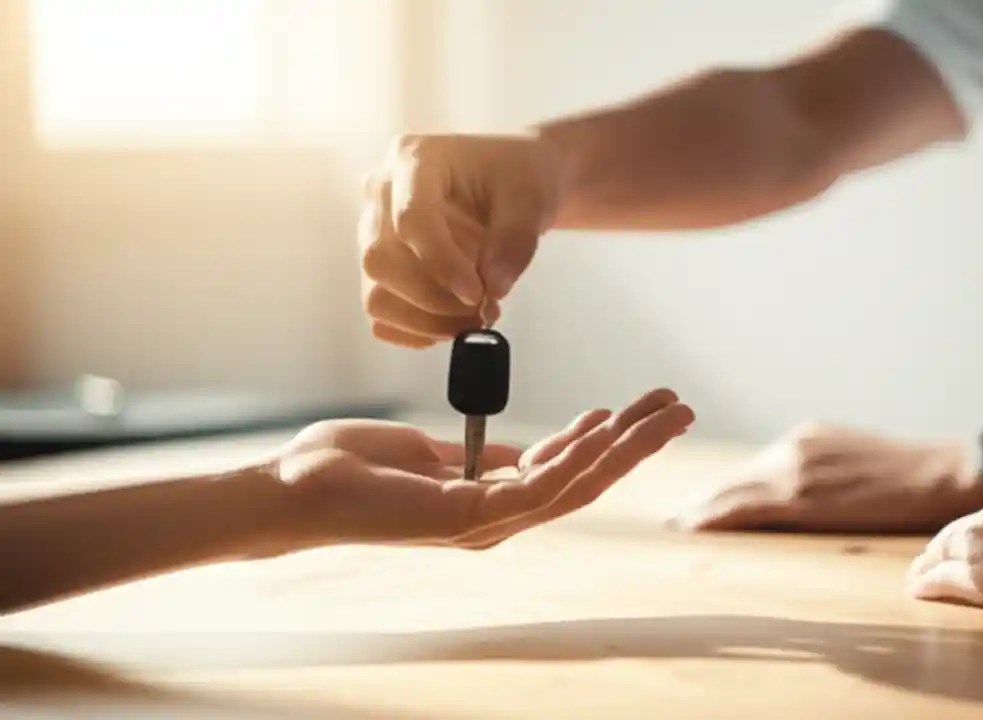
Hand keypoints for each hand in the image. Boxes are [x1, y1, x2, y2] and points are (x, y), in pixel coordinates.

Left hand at [274, 389, 693, 549]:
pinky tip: (607, 426)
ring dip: (626, 448)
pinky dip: (578, 455)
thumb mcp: (426, 450)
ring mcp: (487, 524)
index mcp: (485, 501)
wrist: (292, 488)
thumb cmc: (345, 467)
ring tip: (668, 413)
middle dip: (635, 445)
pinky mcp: (471, 519)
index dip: (600, 440)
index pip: (560, 471)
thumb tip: (515, 450)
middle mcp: (495, 519)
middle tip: (680, 409)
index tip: (625, 407)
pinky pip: (540, 486)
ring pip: (576, 485)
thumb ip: (477, 455)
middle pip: (584, 479)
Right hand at [359, 134, 562, 347]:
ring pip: (376, 293)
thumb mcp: (531, 200)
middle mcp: (382, 192)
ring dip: (427, 322)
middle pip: (380, 260)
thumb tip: (493, 290)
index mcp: (415, 159)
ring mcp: (374, 230)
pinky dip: (418, 330)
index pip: (411, 219)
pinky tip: (454, 323)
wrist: (516, 183)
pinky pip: (383, 314)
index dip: (441, 265)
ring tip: (476, 319)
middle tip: (483, 312)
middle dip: (433, 299)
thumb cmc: (520, 179)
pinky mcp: (381, 266)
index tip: (478, 295)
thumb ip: (514, 242)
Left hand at [669, 424, 982, 532]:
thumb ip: (823, 474)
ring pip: (733, 491)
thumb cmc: (912, 476)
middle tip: (673, 518)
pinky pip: (746, 507)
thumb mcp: (856, 462)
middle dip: (704, 499)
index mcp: (806, 438)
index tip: (698, 501)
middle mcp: (793, 446)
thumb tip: (804, 499)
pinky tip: (694, 527)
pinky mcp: (802, 494)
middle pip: (735, 478)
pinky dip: (716, 517)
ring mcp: (795, 468)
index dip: (723, 487)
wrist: (942, 471)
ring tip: (675, 526)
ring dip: (702, 510)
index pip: (754, 468)